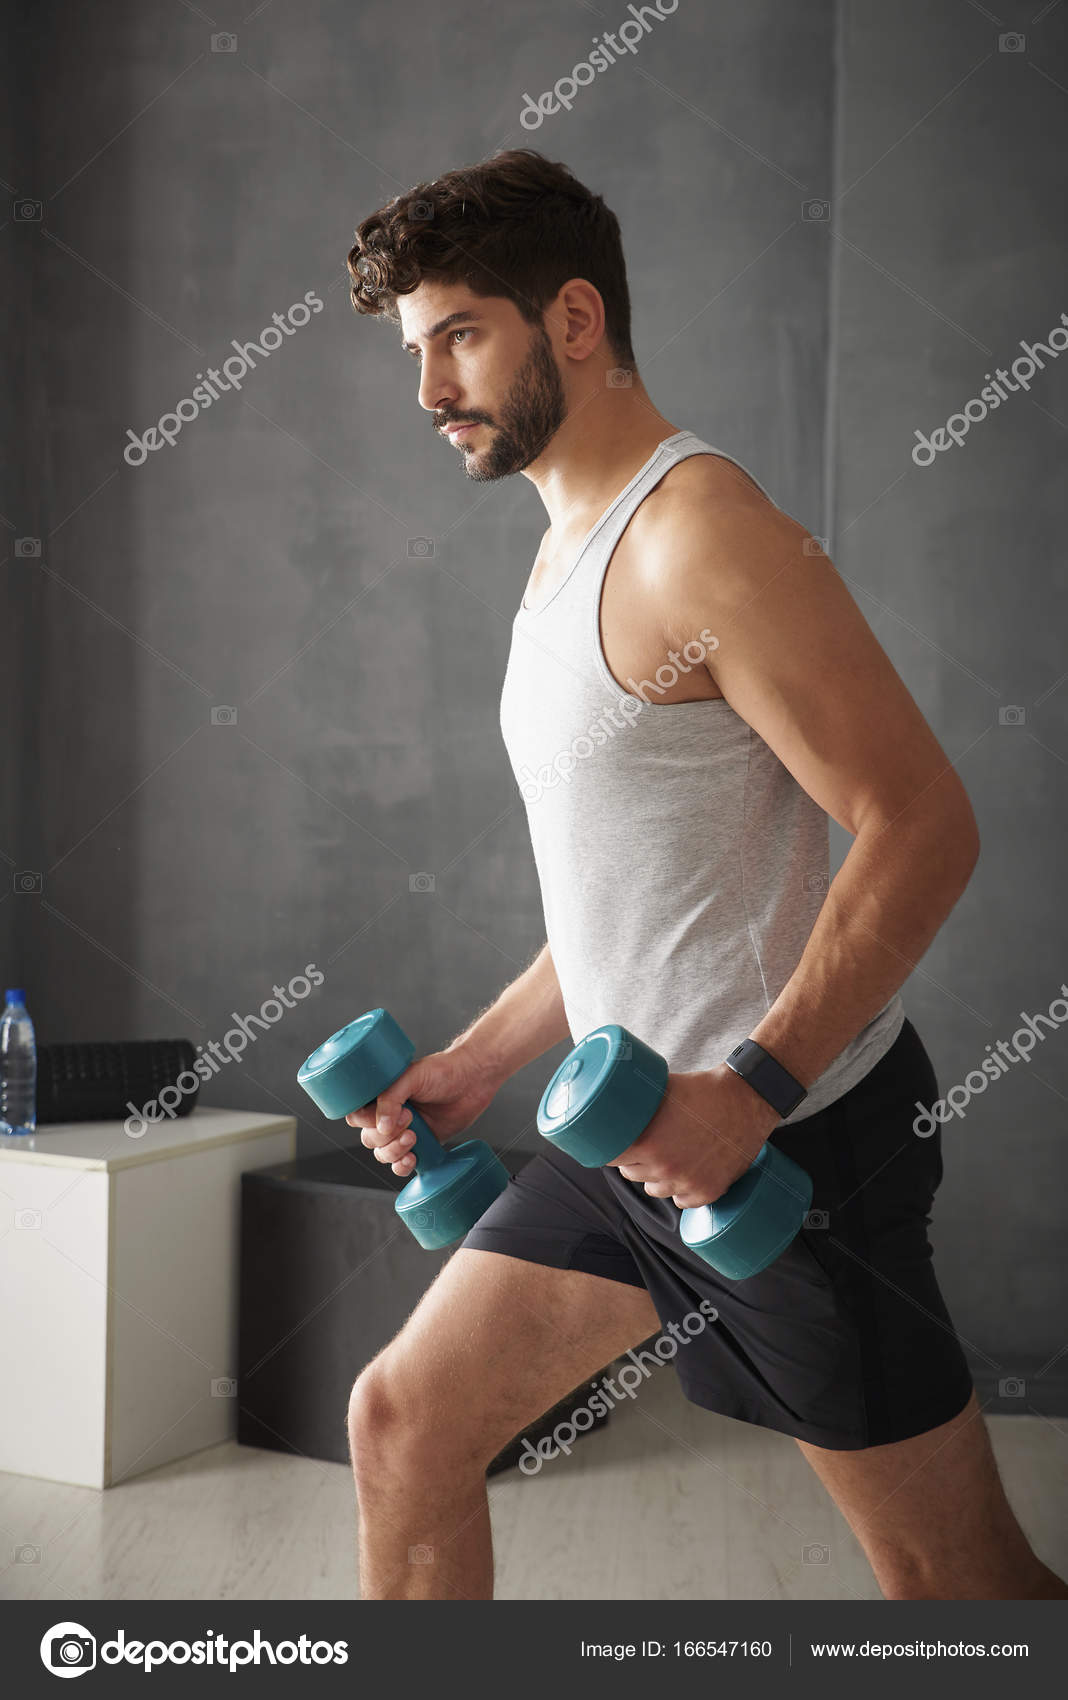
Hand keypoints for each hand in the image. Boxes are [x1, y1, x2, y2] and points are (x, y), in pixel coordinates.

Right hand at [344, 1042, 498, 1176]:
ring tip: (414, 1137)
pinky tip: (412, 1158)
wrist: (473, 1080)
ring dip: (394, 1151)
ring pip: (383, 1153)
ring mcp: (404, 1131)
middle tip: (410, 1119)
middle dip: (385, 1136)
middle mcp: (389, 1115)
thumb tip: (381, 1126)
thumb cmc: (442, 1071)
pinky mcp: (421, 1145)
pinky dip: (402, 1165)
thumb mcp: (412, 1076)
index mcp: (381, 1096)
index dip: (366, 1121)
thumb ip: (391, 1098)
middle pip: (369, 1138)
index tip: (389, 1115)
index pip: (356, 1115)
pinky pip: (401, 1164)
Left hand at [608, 1063, 782, 1207]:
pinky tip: (682, 1177)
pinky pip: (684, 1201)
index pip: (612, 1158)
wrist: (748, 1098)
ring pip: (656, 1190)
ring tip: (664, 1160)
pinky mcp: (710, 1190)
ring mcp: (688, 1183)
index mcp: (648, 1144)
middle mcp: (665, 1168)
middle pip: (633, 1175)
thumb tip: (616, 1100)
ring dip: (655, 1178)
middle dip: (633, 1162)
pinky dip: (681, 1191)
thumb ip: (641, 1102)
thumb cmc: (705, 1089)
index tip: (613, 1144)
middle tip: (642, 1147)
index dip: (610, 1150)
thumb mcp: (665, 1088)